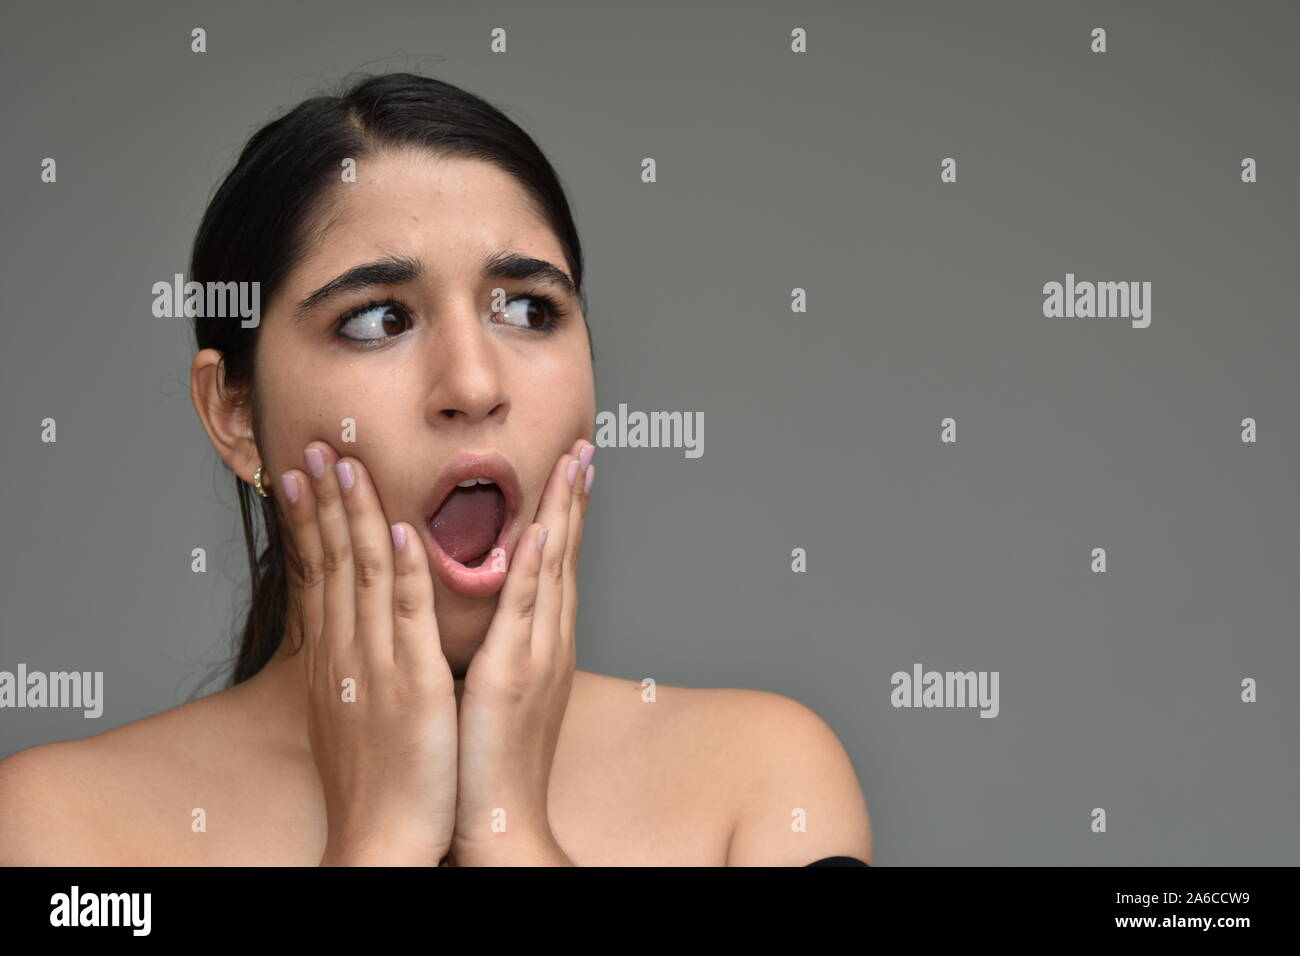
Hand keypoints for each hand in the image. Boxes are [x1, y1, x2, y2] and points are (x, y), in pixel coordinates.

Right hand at [280, 441, 459, 865]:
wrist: (380, 837)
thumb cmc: (373, 777)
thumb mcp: (347, 708)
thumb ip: (347, 660)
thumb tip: (345, 626)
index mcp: (335, 656)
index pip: (318, 571)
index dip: (307, 519)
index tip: (297, 473)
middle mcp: (347, 651)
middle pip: (332, 561)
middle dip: (322, 500)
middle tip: (312, 447)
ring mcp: (376, 663)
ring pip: (365, 573)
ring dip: (357, 514)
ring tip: (346, 463)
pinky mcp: (411, 682)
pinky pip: (406, 616)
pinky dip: (403, 570)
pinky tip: (400, 530)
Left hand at [449, 438, 594, 864]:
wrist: (501, 818)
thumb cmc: (491, 760)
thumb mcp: (501, 690)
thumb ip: (503, 647)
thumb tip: (494, 617)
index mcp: (542, 645)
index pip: (556, 566)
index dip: (566, 516)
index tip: (570, 472)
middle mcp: (549, 643)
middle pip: (566, 557)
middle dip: (574, 500)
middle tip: (583, 449)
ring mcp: (536, 656)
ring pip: (553, 571)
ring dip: (562, 514)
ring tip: (570, 464)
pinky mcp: (512, 675)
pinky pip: (524, 611)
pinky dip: (536, 568)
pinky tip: (542, 530)